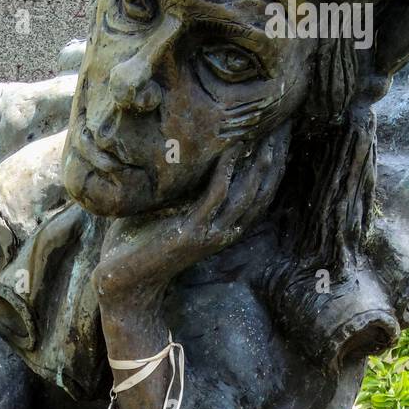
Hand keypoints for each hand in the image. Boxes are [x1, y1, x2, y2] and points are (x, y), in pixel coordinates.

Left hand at [92, 133, 284, 310]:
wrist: (124, 283)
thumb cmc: (140, 245)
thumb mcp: (171, 213)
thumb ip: (185, 189)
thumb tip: (183, 151)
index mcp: (224, 228)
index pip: (261, 193)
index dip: (276, 164)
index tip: (282, 134)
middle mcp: (224, 232)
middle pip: (262, 191)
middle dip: (275, 158)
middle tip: (284, 124)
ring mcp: (209, 233)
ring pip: (246, 194)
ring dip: (259, 162)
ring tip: (268, 133)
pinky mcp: (190, 232)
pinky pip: (215, 196)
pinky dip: (226, 171)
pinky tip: (233, 147)